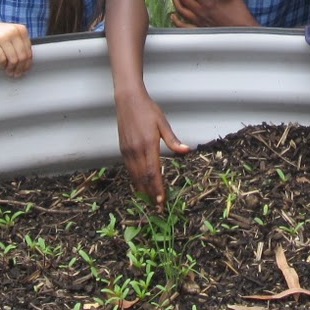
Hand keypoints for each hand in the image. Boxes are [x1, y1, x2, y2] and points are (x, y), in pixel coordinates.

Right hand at [0, 20, 32, 76]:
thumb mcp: (9, 36)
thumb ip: (19, 44)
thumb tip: (29, 61)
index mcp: (20, 30)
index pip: (28, 52)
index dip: (27, 64)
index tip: (23, 71)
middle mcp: (13, 31)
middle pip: (22, 57)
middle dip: (19, 68)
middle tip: (15, 74)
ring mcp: (2, 35)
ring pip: (14, 59)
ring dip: (11, 69)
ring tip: (8, 72)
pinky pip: (2, 58)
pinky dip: (2, 65)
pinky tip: (0, 66)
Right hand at [115, 91, 191, 207]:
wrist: (128, 100)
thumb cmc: (147, 110)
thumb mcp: (163, 123)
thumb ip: (173, 140)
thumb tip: (186, 150)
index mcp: (148, 144)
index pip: (153, 172)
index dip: (157, 188)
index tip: (161, 201)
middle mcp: (136, 150)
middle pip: (143, 178)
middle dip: (150, 195)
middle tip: (157, 208)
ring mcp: (128, 151)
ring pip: (135, 176)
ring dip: (142, 190)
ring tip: (150, 202)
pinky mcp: (123, 150)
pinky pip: (130, 169)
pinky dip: (135, 180)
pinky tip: (140, 186)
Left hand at [169, 0, 257, 27]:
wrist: (243, 29)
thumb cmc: (239, 12)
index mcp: (208, 1)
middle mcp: (200, 11)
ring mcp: (198, 21)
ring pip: (181, 10)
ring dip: (175, 1)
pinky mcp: (199, 29)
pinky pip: (183, 26)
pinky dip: (176, 21)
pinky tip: (173, 16)